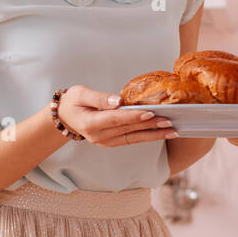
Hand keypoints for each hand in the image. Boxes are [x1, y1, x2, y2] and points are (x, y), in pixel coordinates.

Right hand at [58, 87, 176, 145]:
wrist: (65, 117)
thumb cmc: (73, 102)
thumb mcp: (81, 94)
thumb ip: (100, 98)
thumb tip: (118, 101)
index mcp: (91, 124)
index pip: (117, 120)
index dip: (134, 116)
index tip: (151, 113)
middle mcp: (100, 137)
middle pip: (130, 130)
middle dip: (151, 125)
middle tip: (170, 121)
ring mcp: (106, 142)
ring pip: (134, 138)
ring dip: (154, 135)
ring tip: (172, 131)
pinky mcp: (112, 142)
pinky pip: (133, 139)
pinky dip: (148, 136)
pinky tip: (162, 133)